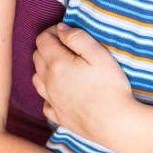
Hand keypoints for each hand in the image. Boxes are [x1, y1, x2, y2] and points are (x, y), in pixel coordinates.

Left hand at [33, 24, 138, 145]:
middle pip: (36, 58)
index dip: (52, 31)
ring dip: (44, 69)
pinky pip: (45, 103)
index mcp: (57, 64)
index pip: (42, 40)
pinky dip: (48, 94)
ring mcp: (52, 101)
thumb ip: (78, 38)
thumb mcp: (99, 54)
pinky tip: (60, 92)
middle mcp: (49, 82)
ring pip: (37, 79)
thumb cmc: (111, 86)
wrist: (116, 124)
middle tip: (66, 46)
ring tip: (62, 66)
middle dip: (47, 47)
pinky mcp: (59, 117)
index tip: (65, 32)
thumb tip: (60, 29)